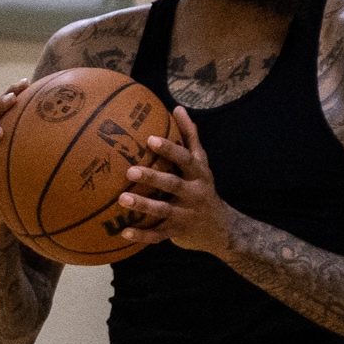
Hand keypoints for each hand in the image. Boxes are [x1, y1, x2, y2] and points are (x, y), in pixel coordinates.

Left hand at [118, 108, 234, 257]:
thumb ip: (190, 137)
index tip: (150, 139)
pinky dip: (142, 236)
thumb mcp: (201, 163)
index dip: (169, 149)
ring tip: (122, 199)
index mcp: (198, 174)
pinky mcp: (177, 233)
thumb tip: (177, 107)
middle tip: (130, 171)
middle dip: (152, 178)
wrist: (221, 227)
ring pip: (163, 211)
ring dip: (143, 205)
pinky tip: (123, 233)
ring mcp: (185, 215)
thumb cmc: (203, 187)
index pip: (184, 158)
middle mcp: (193, 194)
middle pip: (173, 184)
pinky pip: (158, 235)